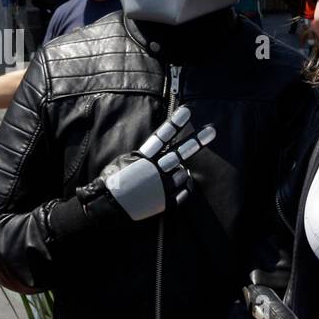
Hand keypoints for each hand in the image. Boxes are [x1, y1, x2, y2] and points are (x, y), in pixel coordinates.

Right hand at [75, 105, 216, 226]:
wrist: (107, 207)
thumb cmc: (113, 183)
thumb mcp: (124, 162)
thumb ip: (141, 157)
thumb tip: (155, 153)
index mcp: (143, 158)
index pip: (162, 137)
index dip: (175, 123)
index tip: (187, 111)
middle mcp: (155, 170)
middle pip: (180, 153)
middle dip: (197, 141)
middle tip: (211, 131)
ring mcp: (162, 186)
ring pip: (183, 174)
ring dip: (179, 174)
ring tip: (165, 178)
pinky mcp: (165, 202)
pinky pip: (184, 192)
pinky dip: (183, 188)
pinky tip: (176, 187)